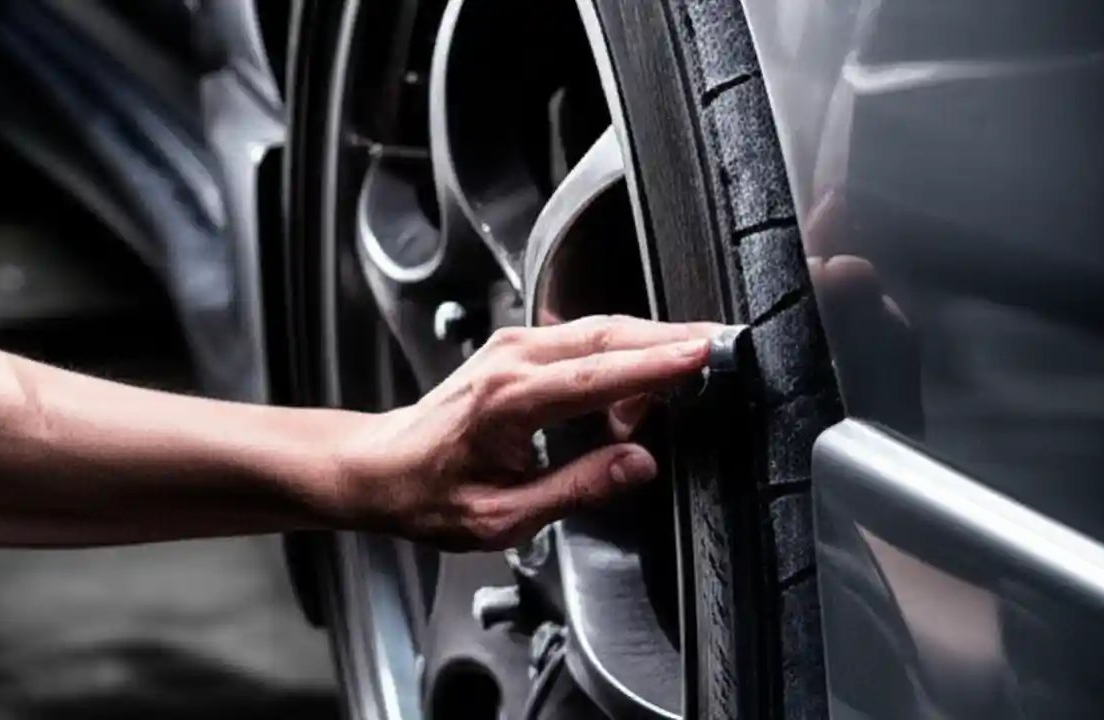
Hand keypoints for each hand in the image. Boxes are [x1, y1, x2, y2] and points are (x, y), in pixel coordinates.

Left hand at [341, 315, 719, 550]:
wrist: (380, 467)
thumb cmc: (429, 495)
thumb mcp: (502, 516)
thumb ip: (576, 489)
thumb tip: (638, 466)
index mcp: (509, 401)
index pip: (599, 375)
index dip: (658, 365)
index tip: (704, 354)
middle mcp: (512, 360)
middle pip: (610, 335)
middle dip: (671, 339)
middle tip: (723, 347)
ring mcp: (514, 345)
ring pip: (601, 330)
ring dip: (649, 346)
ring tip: (690, 375)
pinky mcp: (519, 347)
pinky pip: (583, 340)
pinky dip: (621, 356)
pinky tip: (638, 388)